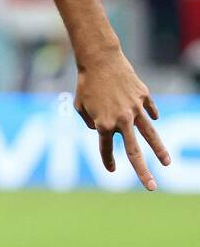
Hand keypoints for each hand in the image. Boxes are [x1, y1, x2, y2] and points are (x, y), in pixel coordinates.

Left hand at [74, 49, 170, 190]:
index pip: (106, 150)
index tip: (111, 169)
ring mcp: (135, 108)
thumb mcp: (80, 106)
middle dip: (143, 172)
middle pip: (135, 152)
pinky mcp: (143, 96)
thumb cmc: (85, 83)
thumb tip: (102, 130)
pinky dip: (151, 115)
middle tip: (151, 187)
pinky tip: (154, 120)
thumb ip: (90, 122)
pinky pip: (150, 110)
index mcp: (104, 125)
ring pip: (150, 134)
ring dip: (159, 150)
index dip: (108, 161)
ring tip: (166, 163)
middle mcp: (122, 120)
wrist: (100, 59)